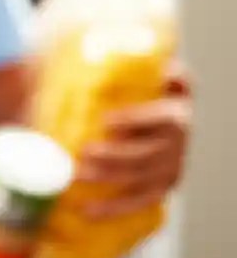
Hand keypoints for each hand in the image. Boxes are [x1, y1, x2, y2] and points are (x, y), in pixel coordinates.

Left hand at [77, 61, 192, 218]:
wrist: (156, 108)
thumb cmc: (141, 84)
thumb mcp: (144, 67)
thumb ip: (135, 58)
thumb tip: (107, 46)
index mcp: (176, 107)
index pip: (164, 117)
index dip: (137, 120)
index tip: (107, 121)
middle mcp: (180, 139)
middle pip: (149, 153)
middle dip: (116, 156)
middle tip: (84, 152)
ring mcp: (173, 164)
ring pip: (144, 178)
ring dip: (111, 180)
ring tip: (78, 176)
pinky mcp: (162, 185)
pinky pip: (141, 201)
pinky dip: (115, 209)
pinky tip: (88, 211)